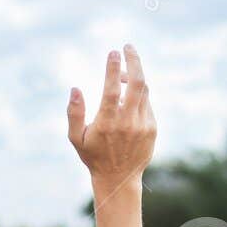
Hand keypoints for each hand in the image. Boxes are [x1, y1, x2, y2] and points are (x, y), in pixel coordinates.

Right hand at [67, 45, 155, 186]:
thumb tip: (75, 88)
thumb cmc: (93, 156)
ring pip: (143, 91)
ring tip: (122, 74)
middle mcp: (127, 123)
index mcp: (107, 123)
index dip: (113, 68)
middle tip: (128, 47)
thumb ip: (74, 113)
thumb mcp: (76, 138)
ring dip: (134, 77)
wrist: (118, 179)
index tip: (113, 52)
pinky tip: (128, 95)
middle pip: (137, 83)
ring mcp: (142, 125)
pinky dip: (138, 94)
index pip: (112, 89)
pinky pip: (146, 103)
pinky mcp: (152, 128)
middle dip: (134, 61)